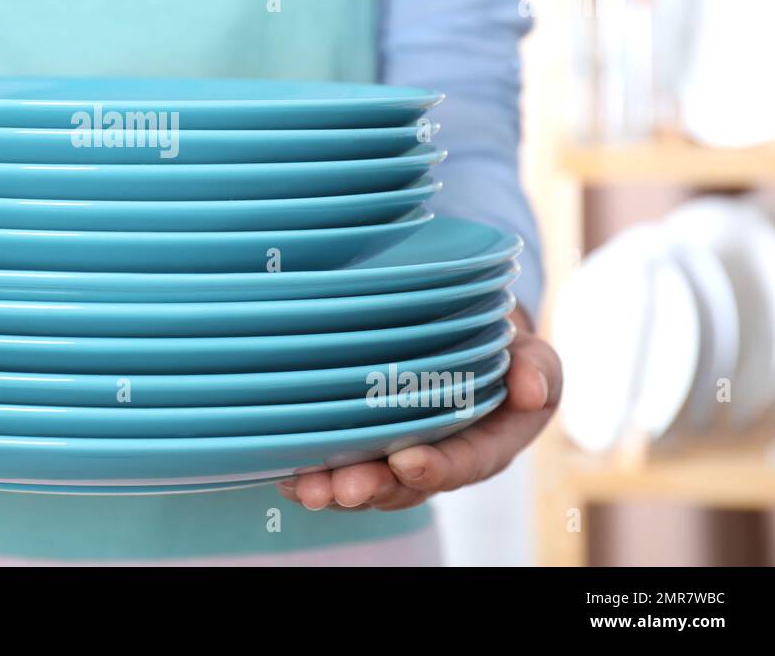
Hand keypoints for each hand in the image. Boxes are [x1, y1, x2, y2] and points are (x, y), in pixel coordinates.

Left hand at [278, 308, 559, 510]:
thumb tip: (531, 388)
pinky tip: (286, 475)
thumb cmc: (503, 346)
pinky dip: (314, 471)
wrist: (469, 336)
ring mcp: (404, 454)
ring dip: (337, 488)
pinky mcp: (370, 445)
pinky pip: (344, 463)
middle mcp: (445, 459)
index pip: (466, 462)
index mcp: (490, 443)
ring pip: (372, 480)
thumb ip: (537, 367)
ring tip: (307, 488)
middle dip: (374, 488)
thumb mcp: (532, 352)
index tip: (406, 462)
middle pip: (408, 484)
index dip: (437, 467)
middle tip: (343, 488)